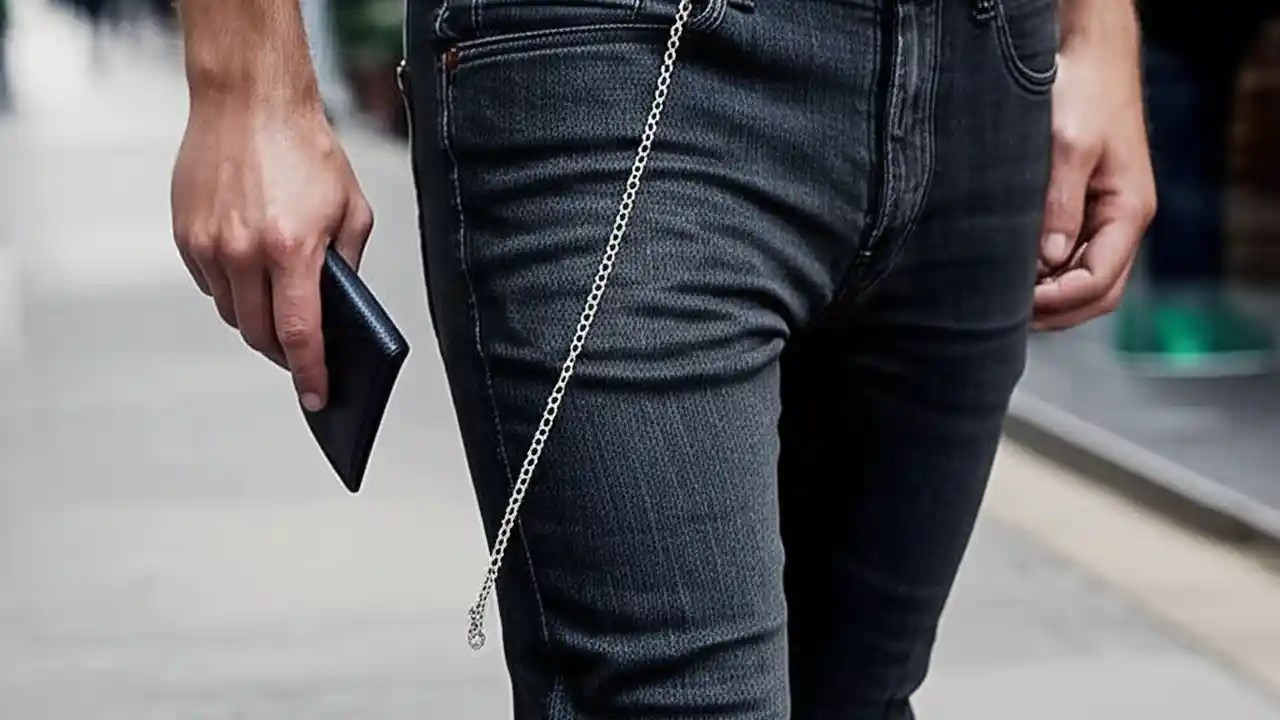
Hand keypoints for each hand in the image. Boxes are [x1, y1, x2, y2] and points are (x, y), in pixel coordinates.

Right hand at [171, 99, 372, 410]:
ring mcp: (209, 244)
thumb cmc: (308, 151)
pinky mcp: (185, 234)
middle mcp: (244, 252)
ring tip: (279, 308)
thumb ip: (348, 264)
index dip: (310, 373)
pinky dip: (233, 289)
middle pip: (260, 334)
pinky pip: (210, 285)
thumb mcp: (352, 209)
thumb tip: (341, 310)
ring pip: (232, 314)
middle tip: (302, 354)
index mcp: (292, 249)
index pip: (299, 334)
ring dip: (257, 320)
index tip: (317, 399)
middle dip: (284, 352)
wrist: (248, 100)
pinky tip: (252, 271)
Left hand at [1033, 9, 1155, 330]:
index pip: (1100, 280)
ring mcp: (1106, 218)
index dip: (1059, 300)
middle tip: (1004, 318)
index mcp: (1129, 211)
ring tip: (1003, 303)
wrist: (1089, 57)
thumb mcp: (1068, 146)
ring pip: (1085, 280)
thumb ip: (1060, 204)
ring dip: (1050, 298)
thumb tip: (1048, 260)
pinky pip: (1072, 258)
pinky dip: (1046, 275)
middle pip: (1097, 293)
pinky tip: (1012, 276)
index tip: (1016, 304)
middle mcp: (1123, 221)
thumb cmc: (1082, 93)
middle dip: (1055, 311)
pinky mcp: (1086, 210)